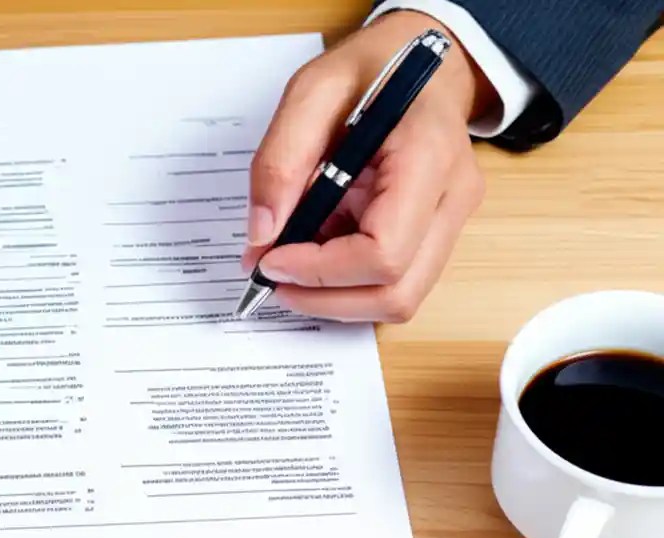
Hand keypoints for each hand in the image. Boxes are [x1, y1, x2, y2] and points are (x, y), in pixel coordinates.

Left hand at [241, 11, 494, 321]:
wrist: (422, 61)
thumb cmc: (372, 69)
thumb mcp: (311, 91)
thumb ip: (280, 160)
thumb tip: (262, 234)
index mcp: (428, 157)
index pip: (383, 252)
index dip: (320, 270)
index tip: (270, 257)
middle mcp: (453, 198)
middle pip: (398, 293)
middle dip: (325, 298)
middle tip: (271, 276)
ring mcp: (451, 220)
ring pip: (400, 298)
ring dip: (335, 296)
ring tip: (291, 263)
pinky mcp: (437, 233)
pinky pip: (396, 280)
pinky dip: (348, 281)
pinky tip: (317, 250)